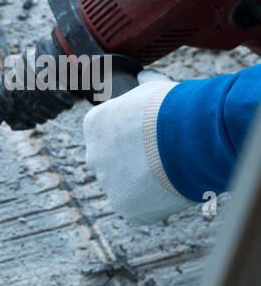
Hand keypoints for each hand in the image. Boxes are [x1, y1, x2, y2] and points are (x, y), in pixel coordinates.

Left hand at [83, 71, 194, 223]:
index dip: (133, 138)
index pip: (106, 136)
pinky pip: (137, 212)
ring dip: (145, 185)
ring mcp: (107, 183)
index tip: (154, 137)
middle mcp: (93, 155)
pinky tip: (171, 193)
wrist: (192, 135)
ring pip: (124, 188)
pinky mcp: (124, 206)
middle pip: (111, 163)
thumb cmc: (176, 107)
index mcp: (94, 125)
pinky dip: (153, 207)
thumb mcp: (155, 88)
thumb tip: (142, 74)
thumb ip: (142, 85)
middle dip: (134, 162)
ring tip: (174, 173)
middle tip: (165, 158)